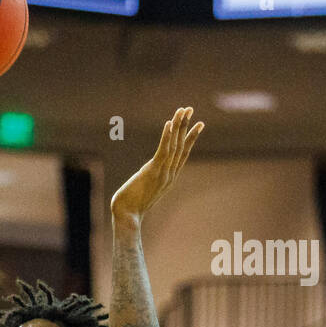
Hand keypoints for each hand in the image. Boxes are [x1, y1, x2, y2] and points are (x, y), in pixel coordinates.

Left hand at [111, 106, 203, 225]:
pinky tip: (169, 123)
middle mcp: (170, 173)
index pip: (183, 153)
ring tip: (183, 110)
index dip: (190, 138)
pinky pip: (162, 151)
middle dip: (186, 126)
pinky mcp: (152, 171)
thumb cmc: (130, 207)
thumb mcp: (144, 191)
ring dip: (179, 126)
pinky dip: (166, 136)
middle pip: (181, 145)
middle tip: (190, 109)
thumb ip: (148, 181)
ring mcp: (163, 172)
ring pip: (174, 145)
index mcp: (169, 177)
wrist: (127, 217)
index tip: (198, 124)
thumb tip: (143, 177)